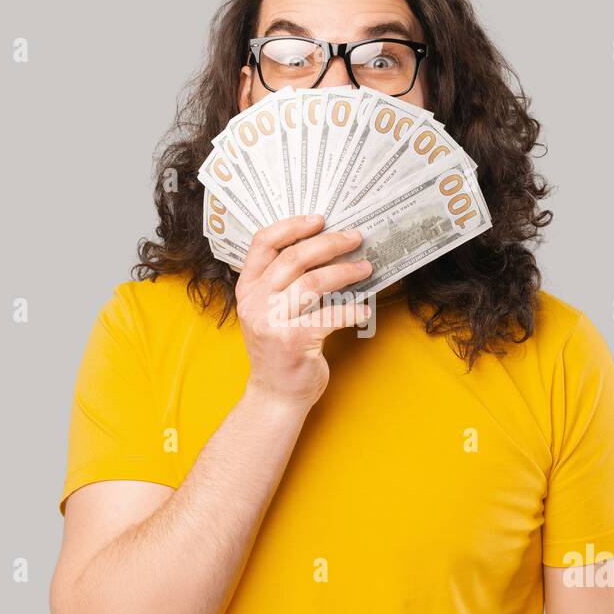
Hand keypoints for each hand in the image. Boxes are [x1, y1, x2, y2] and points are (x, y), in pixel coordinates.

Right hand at [234, 214, 372, 408]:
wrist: (275, 395)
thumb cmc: (280, 349)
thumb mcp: (268, 311)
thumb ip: (282, 283)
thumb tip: (324, 249)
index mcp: (248, 289)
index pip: (263, 243)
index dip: (292, 226)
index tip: (319, 219)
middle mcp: (255, 302)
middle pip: (294, 258)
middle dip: (330, 243)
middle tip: (355, 238)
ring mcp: (271, 321)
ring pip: (314, 282)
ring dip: (346, 272)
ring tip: (366, 268)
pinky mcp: (293, 341)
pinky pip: (329, 316)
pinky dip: (352, 311)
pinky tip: (365, 310)